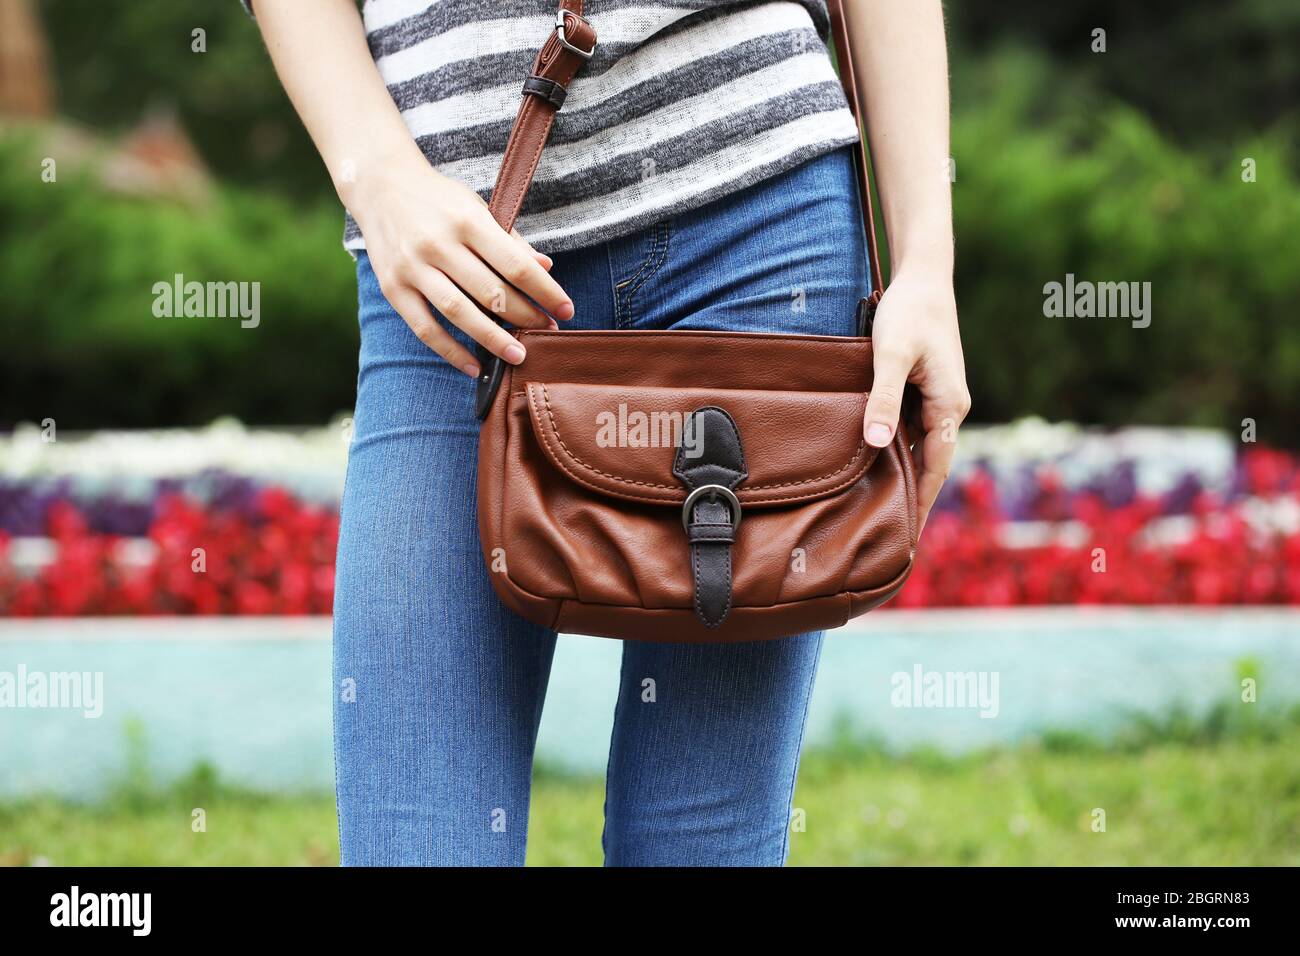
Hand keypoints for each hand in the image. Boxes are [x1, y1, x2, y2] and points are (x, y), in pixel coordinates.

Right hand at [345, 154, 573, 376]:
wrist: (380, 186)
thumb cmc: (439, 200)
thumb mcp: (477, 207)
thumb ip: (510, 240)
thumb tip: (546, 267)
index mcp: (467, 221)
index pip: (516, 264)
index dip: (545, 291)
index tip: (566, 311)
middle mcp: (438, 244)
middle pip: (490, 292)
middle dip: (525, 317)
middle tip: (547, 333)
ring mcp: (413, 267)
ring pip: (459, 313)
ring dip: (493, 339)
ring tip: (519, 355)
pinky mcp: (393, 288)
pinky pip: (425, 328)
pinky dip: (450, 351)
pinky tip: (474, 366)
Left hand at [861, 270, 969, 534]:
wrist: (923, 276)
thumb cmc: (908, 312)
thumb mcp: (891, 355)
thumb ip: (884, 398)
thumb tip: (877, 443)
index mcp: (948, 405)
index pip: (935, 467)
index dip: (921, 503)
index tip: (907, 538)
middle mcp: (949, 407)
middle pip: (931, 464)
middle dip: (913, 499)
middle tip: (890, 537)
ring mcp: (938, 399)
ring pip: (920, 447)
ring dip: (904, 476)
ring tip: (880, 511)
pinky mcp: (925, 389)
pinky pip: (912, 429)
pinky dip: (897, 450)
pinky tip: (876, 465)